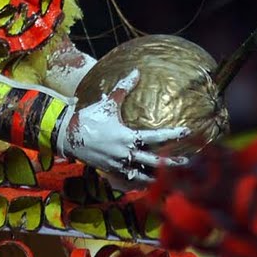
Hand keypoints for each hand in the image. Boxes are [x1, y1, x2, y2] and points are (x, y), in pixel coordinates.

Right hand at [59, 70, 188, 185]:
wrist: (68, 135)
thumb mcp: (108, 103)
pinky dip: (140, 182)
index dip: (173, 135)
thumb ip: (123, 88)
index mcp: (129, 137)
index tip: (187, 132)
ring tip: (171, 179)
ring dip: (158, 178)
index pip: (157, 137)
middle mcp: (126, 154)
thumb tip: (136, 71)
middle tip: (188, 162)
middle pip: (156, 162)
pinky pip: (129, 180)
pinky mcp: (112, 171)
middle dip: (173, 163)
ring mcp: (119, 165)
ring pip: (144, 176)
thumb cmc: (90, 118)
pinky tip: (148, 185)